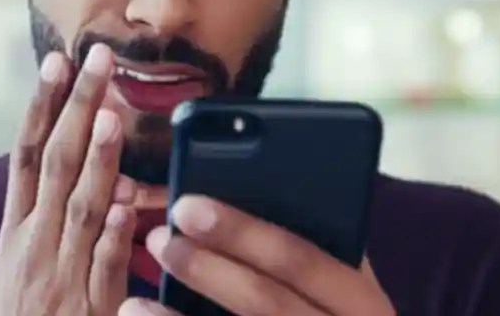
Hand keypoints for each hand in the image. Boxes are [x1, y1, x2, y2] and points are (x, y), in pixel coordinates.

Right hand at [0, 46, 137, 314]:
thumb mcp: (26, 271)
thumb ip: (54, 222)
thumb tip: (101, 173)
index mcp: (15, 235)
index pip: (25, 156)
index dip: (40, 107)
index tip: (56, 62)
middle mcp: (31, 249)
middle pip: (53, 165)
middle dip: (74, 109)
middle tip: (96, 58)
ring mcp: (57, 280)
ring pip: (78, 208)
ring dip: (95, 160)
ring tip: (110, 115)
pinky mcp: (87, 311)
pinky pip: (102, 268)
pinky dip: (112, 235)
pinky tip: (125, 204)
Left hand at [119, 196, 395, 315]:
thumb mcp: (351, 297)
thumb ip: (325, 257)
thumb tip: (260, 195)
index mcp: (365, 305)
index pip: (300, 260)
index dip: (241, 231)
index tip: (187, 204)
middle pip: (266, 303)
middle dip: (206, 269)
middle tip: (159, 238)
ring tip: (135, 302)